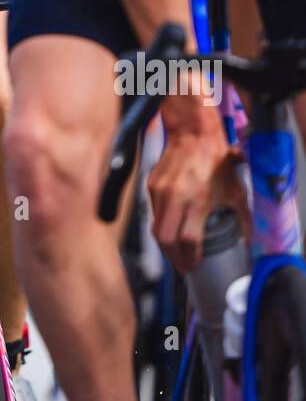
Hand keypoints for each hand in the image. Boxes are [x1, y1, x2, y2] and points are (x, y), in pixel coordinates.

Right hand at [148, 131, 250, 273]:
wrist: (193, 134)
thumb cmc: (216, 161)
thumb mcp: (236, 191)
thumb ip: (243, 218)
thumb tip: (248, 240)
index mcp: (197, 201)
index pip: (188, 241)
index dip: (190, 258)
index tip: (193, 265)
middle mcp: (175, 199)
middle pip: (165, 240)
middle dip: (173, 258)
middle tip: (182, 266)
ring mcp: (160, 192)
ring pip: (156, 228)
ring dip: (166, 243)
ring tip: (176, 250)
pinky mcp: (152, 186)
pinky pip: (153, 212)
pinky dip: (162, 223)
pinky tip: (172, 226)